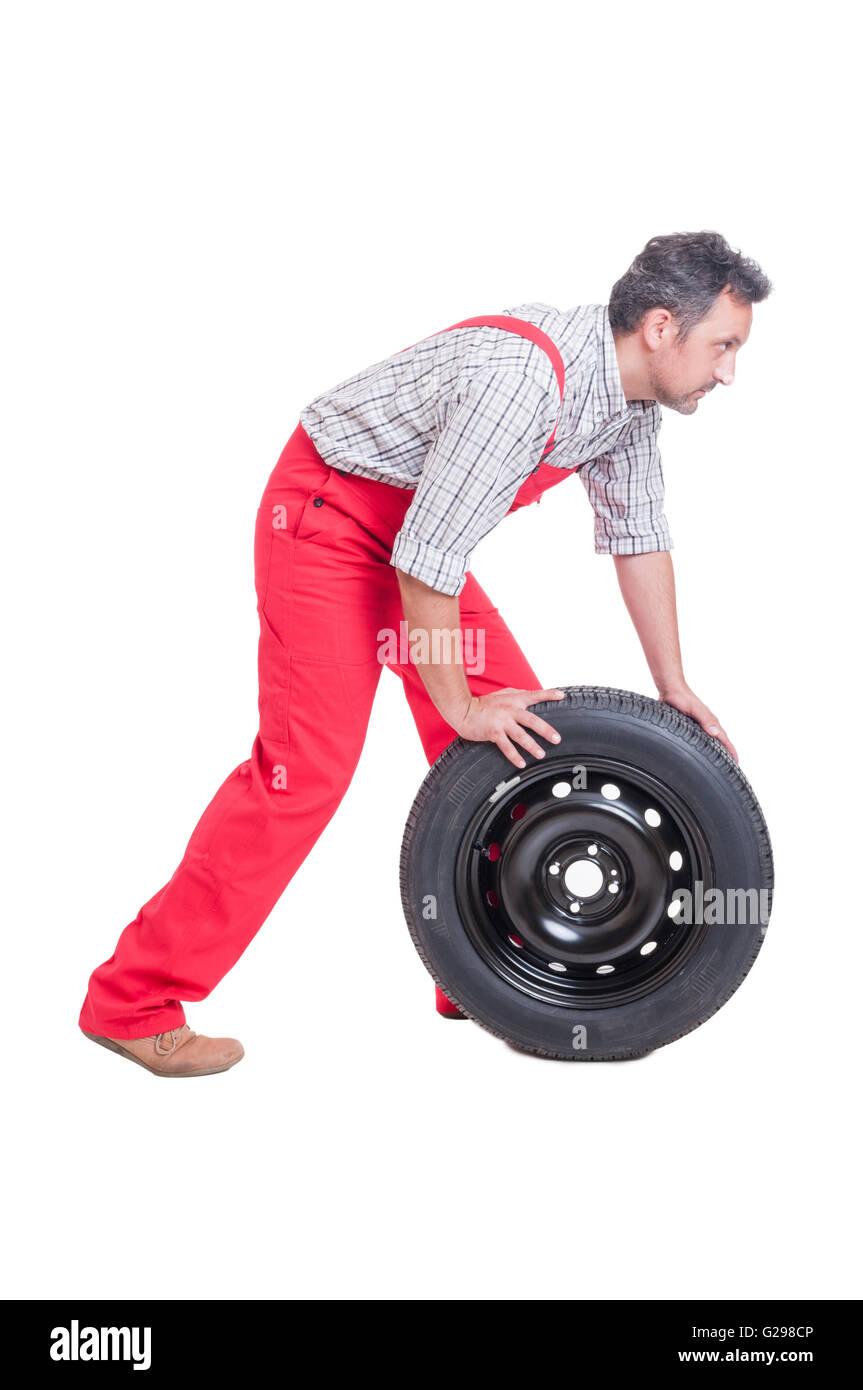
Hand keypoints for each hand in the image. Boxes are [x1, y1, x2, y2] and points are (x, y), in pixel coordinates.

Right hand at [451, 687, 566, 769]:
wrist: (463, 710)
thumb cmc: (483, 704)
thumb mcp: (502, 694)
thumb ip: (516, 694)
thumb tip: (531, 694)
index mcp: (514, 699)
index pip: (534, 695)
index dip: (548, 695)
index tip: (561, 696)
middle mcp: (510, 709)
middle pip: (532, 720)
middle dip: (546, 730)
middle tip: (557, 739)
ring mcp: (502, 722)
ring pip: (520, 735)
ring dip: (532, 746)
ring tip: (541, 754)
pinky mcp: (493, 732)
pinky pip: (506, 746)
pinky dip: (514, 756)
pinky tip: (522, 763)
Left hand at [658, 684, 738, 762]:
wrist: (670, 688)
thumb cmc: (681, 698)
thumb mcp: (694, 709)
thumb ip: (705, 719)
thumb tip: (716, 732)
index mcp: (711, 722)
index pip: (724, 739)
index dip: (731, 751)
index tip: (736, 763)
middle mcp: (707, 724)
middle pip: (721, 741)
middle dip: (726, 753)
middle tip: (731, 767)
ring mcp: (700, 724)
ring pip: (711, 739)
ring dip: (716, 750)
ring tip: (718, 762)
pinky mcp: (690, 724)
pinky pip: (701, 737)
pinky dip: (705, 744)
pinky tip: (701, 749)